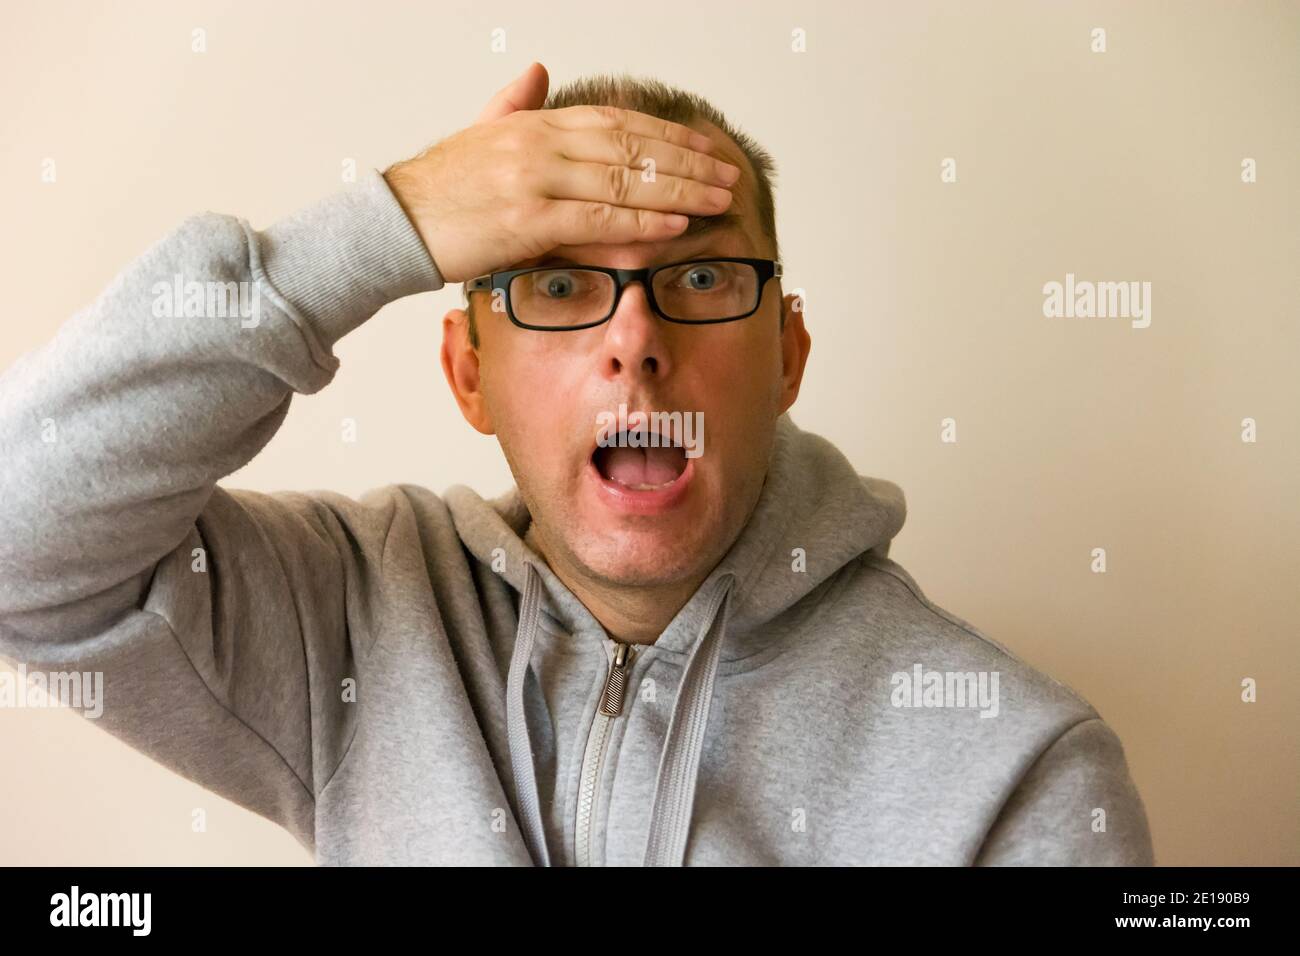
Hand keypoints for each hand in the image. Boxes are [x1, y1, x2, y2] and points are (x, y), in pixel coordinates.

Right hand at [383, 62, 739, 283]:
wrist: (392, 224)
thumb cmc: (438, 189)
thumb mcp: (479, 134)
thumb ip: (515, 103)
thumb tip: (539, 70)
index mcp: (535, 123)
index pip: (618, 121)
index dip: (668, 135)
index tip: (706, 147)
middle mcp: (540, 144)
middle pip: (631, 147)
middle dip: (687, 162)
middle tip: (729, 174)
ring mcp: (534, 181)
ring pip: (622, 181)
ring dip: (678, 191)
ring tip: (719, 200)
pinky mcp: (526, 221)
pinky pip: (597, 220)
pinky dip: (641, 223)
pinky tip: (675, 225)